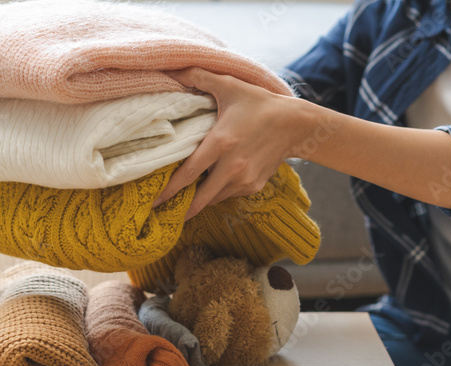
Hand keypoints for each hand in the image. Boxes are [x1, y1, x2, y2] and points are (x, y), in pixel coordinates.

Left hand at [152, 67, 308, 219]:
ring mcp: (245, 179)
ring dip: (200, 198)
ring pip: (214, 198)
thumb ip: (200, 76)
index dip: (169, 190)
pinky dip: (219, 191)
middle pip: (199, 197)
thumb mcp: (230, 86)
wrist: (295, 124)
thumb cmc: (259, 104)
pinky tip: (214, 182)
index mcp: (221, 143)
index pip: (188, 173)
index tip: (154, 202)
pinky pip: (228, 194)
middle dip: (181, 208)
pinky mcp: (254, 186)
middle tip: (162, 211)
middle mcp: (232, 166)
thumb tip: (174, 69)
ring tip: (187, 197)